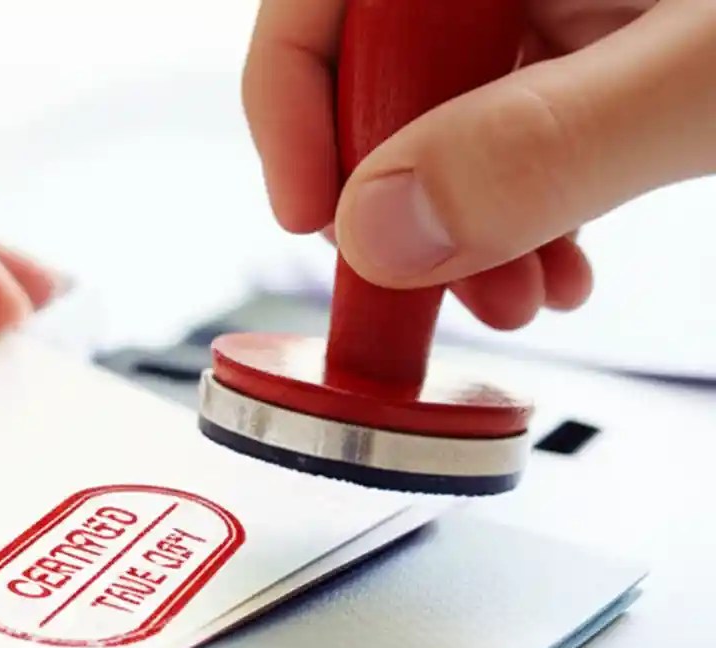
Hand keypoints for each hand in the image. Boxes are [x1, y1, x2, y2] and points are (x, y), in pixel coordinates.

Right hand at [243, 0, 715, 328]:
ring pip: (445, 106)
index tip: (312, 213)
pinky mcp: (602, 38)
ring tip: (508, 293)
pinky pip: (514, 125)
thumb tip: (389, 225)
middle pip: (380, 62)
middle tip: (415, 284)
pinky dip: (521, 208)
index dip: (291, 101)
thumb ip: (552, 141)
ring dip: (459, 222)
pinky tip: (556, 261)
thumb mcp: (714, 74)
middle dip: (394, 191)